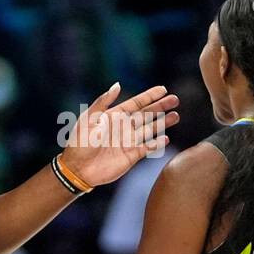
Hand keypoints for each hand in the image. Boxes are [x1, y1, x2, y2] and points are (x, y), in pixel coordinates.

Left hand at [59, 83, 179, 186]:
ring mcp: (128, 142)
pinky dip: (156, 144)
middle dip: (160, 107)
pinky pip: (147, 148)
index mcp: (114, 116)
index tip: (163, 90)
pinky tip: (165, 138)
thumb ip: (103, 102)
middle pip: (146, 115)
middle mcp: (124, 128)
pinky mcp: (131, 156)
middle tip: (176, 100)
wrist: (77, 169)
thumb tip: (117, 84)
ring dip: (162, 123)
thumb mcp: (89, 119)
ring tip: (176, 116)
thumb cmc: (79, 142)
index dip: (149, 96)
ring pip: (150, 130)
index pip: (136, 104)